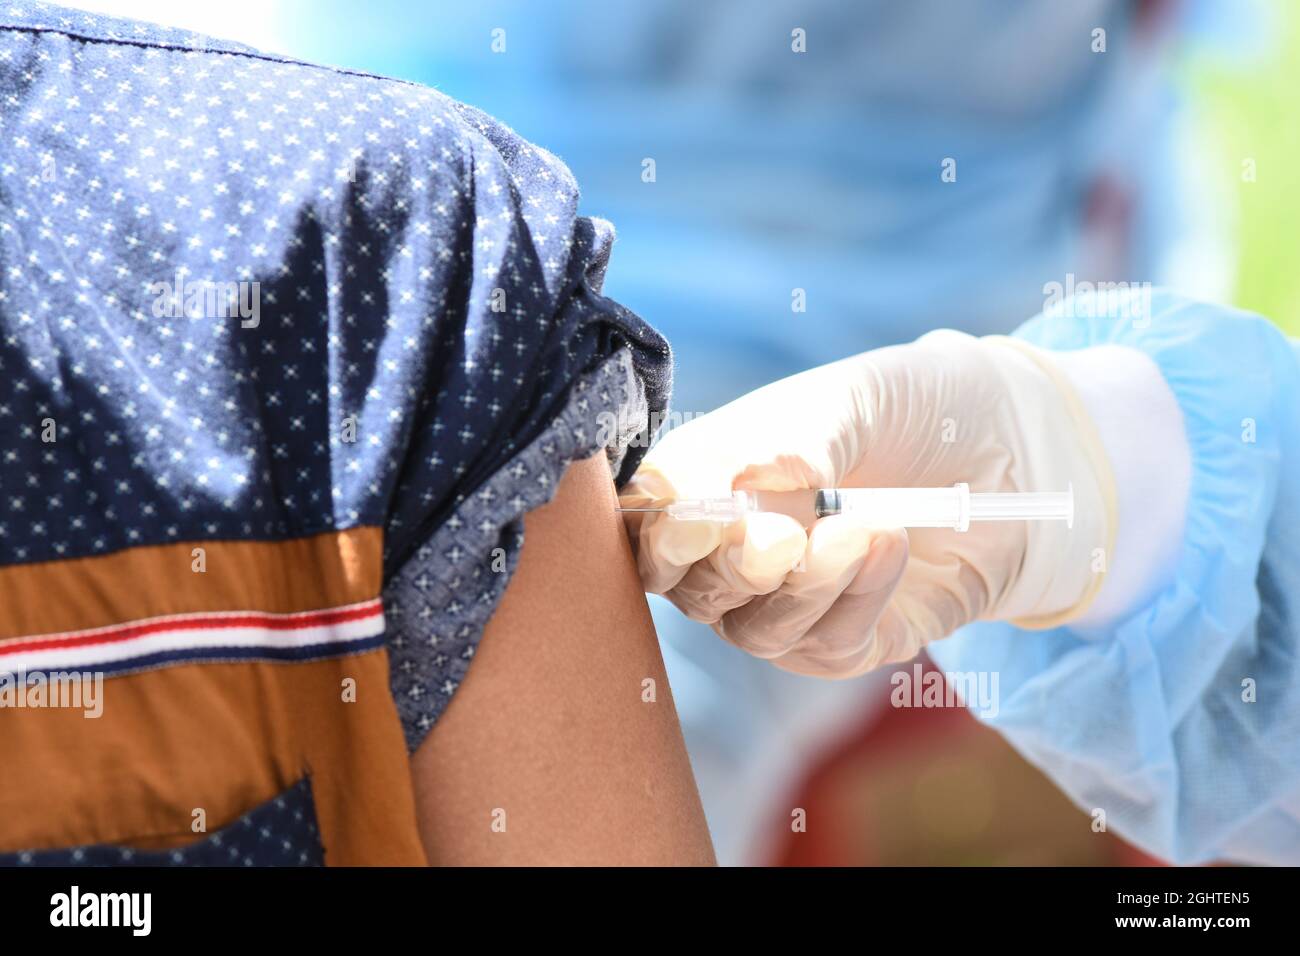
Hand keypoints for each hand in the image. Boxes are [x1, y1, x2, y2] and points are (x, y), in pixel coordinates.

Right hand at [619, 331, 1110, 676]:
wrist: (1013, 446)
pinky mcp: (845, 642)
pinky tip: (888, 545)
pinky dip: (855, 597)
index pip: (648, 524)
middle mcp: (735, 553)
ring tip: (861, 530)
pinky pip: (827, 643)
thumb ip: (793, 440)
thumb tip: (741, 484)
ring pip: (755, 627)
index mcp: (711, 484)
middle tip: (777, 539)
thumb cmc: (913, 407)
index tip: (699, 517)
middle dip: (730, 568)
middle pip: (690, 589)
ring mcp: (786, 603)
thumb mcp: (851, 400)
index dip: (659, 531)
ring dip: (804, 586)